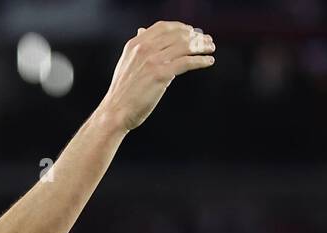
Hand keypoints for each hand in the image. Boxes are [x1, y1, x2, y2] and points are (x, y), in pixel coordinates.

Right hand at [99, 21, 214, 130]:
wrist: (115, 112)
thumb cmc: (122, 91)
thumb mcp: (126, 63)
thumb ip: (137, 47)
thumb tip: (142, 31)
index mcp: (135, 44)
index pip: (163, 27)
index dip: (181, 27)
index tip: (192, 31)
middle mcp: (143, 49)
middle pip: (178, 35)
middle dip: (196, 36)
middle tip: (207, 41)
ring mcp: (152, 61)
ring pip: (185, 46)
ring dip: (202, 46)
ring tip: (211, 49)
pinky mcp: (161, 75)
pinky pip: (187, 62)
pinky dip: (201, 60)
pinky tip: (208, 61)